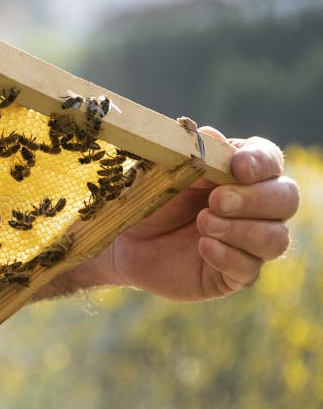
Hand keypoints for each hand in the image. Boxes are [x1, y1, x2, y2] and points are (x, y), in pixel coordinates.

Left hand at [35, 128, 299, 301]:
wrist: (123, 240)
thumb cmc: (146, 198)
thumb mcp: (162, 173)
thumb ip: (187, 155)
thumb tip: (210, 135)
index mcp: (239, 172)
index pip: (270, 161)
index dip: (260, 162)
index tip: (237, 167)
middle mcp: (254, 206)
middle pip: (285, 199)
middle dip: (254, 199)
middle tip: (216, 200)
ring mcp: (248, 242)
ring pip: (275, 238)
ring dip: (241, 230)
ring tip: (203, 223)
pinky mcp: (234, 273)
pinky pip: (250, 269)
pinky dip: (229, 256)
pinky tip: (204, 247)